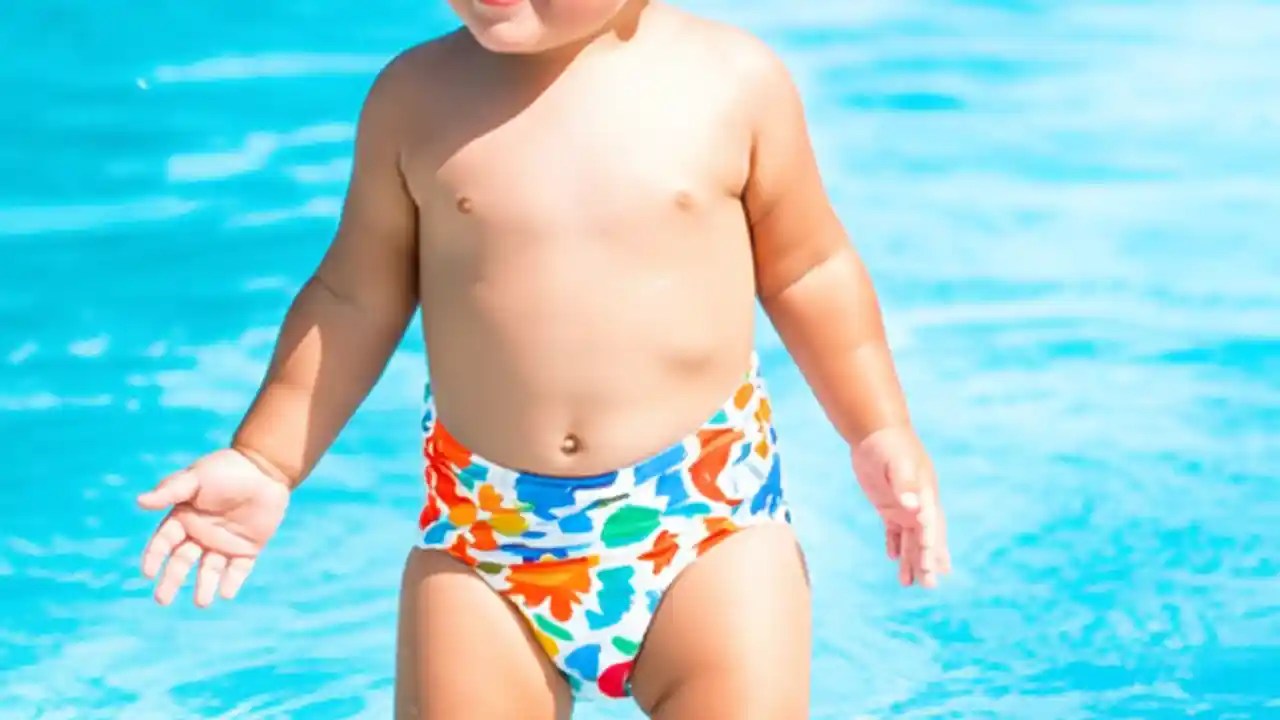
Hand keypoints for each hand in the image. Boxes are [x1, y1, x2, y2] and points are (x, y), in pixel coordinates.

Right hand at [137, 448, 290, 606]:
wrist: (266, 468)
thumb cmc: (227, 469)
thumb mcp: (196, 477)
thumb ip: (170, 491)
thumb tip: (140, 501)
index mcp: (183, 518)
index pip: (163, 542)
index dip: (154, 557)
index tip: (148, 572)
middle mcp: (200, 535)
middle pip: (181, 562)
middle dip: (172, 580)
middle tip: (162, 600)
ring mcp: (223, 544)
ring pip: (209, 570)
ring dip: (204, 585)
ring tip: (202, 602)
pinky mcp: (248, 549)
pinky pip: (238, 570)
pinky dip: (232, 581)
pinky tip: (226, 593)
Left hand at [851, 426, 950, 587]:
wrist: (875, 431)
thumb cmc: (889, 444)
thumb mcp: (897, 462)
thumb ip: (905, 485)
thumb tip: (914, 508)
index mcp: (926, 494)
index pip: (932, 526)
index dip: (933, 546)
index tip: (933, 567)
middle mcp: (919, 504)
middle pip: (926, 538)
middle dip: (928, 562)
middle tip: (930, 586)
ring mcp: (904, 506)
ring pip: (910, 539)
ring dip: (911, 560)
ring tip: (910, 584)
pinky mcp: (888, 505)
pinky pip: (894, 530)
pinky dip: (895, 545)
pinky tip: (893, 559)